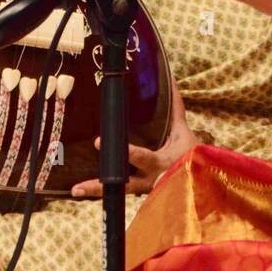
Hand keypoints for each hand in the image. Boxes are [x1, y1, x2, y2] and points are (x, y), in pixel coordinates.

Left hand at [70, 80, 197, 196]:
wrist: (196, 179)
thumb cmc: (190, 154)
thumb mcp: (183, 131)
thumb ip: (174, 107)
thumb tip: (169, 78)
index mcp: (161, 163)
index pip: (143, 158)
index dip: (127, 153)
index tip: (101, 143)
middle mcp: (149, 180)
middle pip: (122, 185)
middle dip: (100, 186)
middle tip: (78, 186)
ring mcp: (142, 189)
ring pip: (116, 192)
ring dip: (96, 190)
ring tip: (75, 190)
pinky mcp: (136, 192)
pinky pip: (117, 192)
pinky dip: (102, 190)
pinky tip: (80, 189)